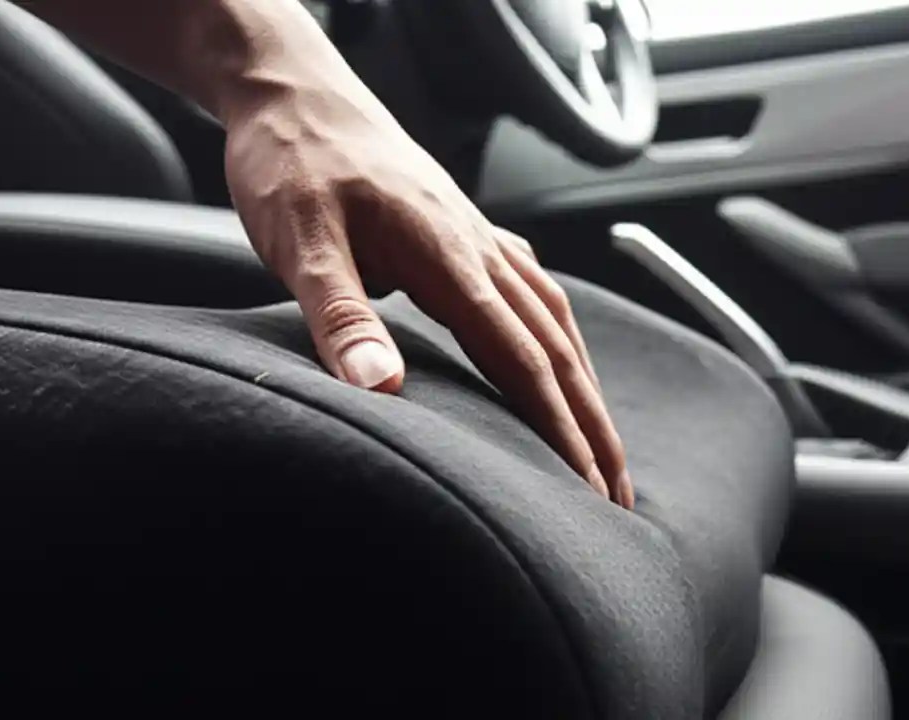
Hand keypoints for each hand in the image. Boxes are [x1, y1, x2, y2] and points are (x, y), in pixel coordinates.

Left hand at [220, 11, 632, 508]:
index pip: (521, 358)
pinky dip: (557, 333)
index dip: (559, 429)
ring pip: (552, 317)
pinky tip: (557, 349)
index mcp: (447, 256)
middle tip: (619, 493)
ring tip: (602, 440)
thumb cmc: (289, 161)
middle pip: (556, 346)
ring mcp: (474, 234)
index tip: (589, 489)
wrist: (291, 90)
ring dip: (584, 383)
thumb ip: (341, 314)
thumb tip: (383, 386)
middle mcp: (477, 246)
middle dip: (591, 424)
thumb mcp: (300, 241)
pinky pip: (531, 288)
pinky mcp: (459, 228)